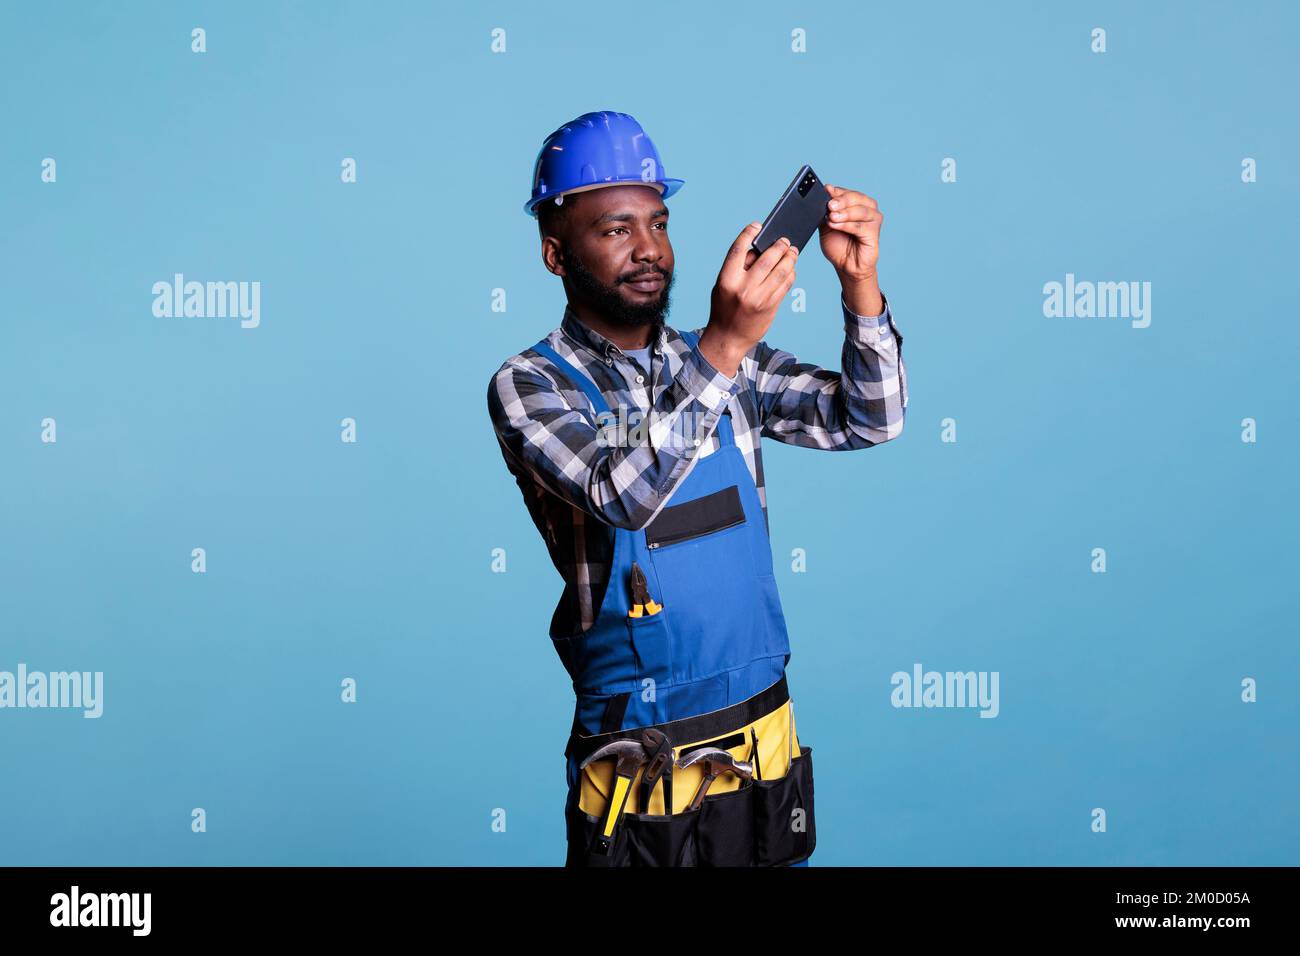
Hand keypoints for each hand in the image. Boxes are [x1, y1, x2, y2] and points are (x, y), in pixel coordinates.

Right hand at [699, 222, 798, 377]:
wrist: (728, 338)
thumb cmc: (724, 308)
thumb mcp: (723, 285)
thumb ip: (739, 268)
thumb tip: (759, 249)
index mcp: (727, 280)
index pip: (739, 250)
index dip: (748, 234)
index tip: (757, 225)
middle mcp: (743, 288)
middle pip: (767, 259)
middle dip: (778, 246)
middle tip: (784, 240)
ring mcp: (759, 298)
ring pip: (781, 271)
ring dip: (789, 258)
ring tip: (792, 251)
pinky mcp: (771, 307)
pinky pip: (786, 285)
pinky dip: (791, 274)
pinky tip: (791, 269)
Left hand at [819, 183, 881, 284]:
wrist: (845, 266)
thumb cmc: (838, 245)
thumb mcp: (826, 224)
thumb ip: (826, 210)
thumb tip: (825, 192)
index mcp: (857, 202)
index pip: (847, 192)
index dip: (836, 191)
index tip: (826, 191)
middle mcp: (867, 208)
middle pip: (855, 198)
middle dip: (841, 200)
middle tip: (829, 205)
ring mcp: (873, 219)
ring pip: (859, 210)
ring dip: (844, 213)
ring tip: (831, 217)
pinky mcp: (874, 232)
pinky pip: (859, 226)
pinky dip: (846, 225)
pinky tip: (835, 225)